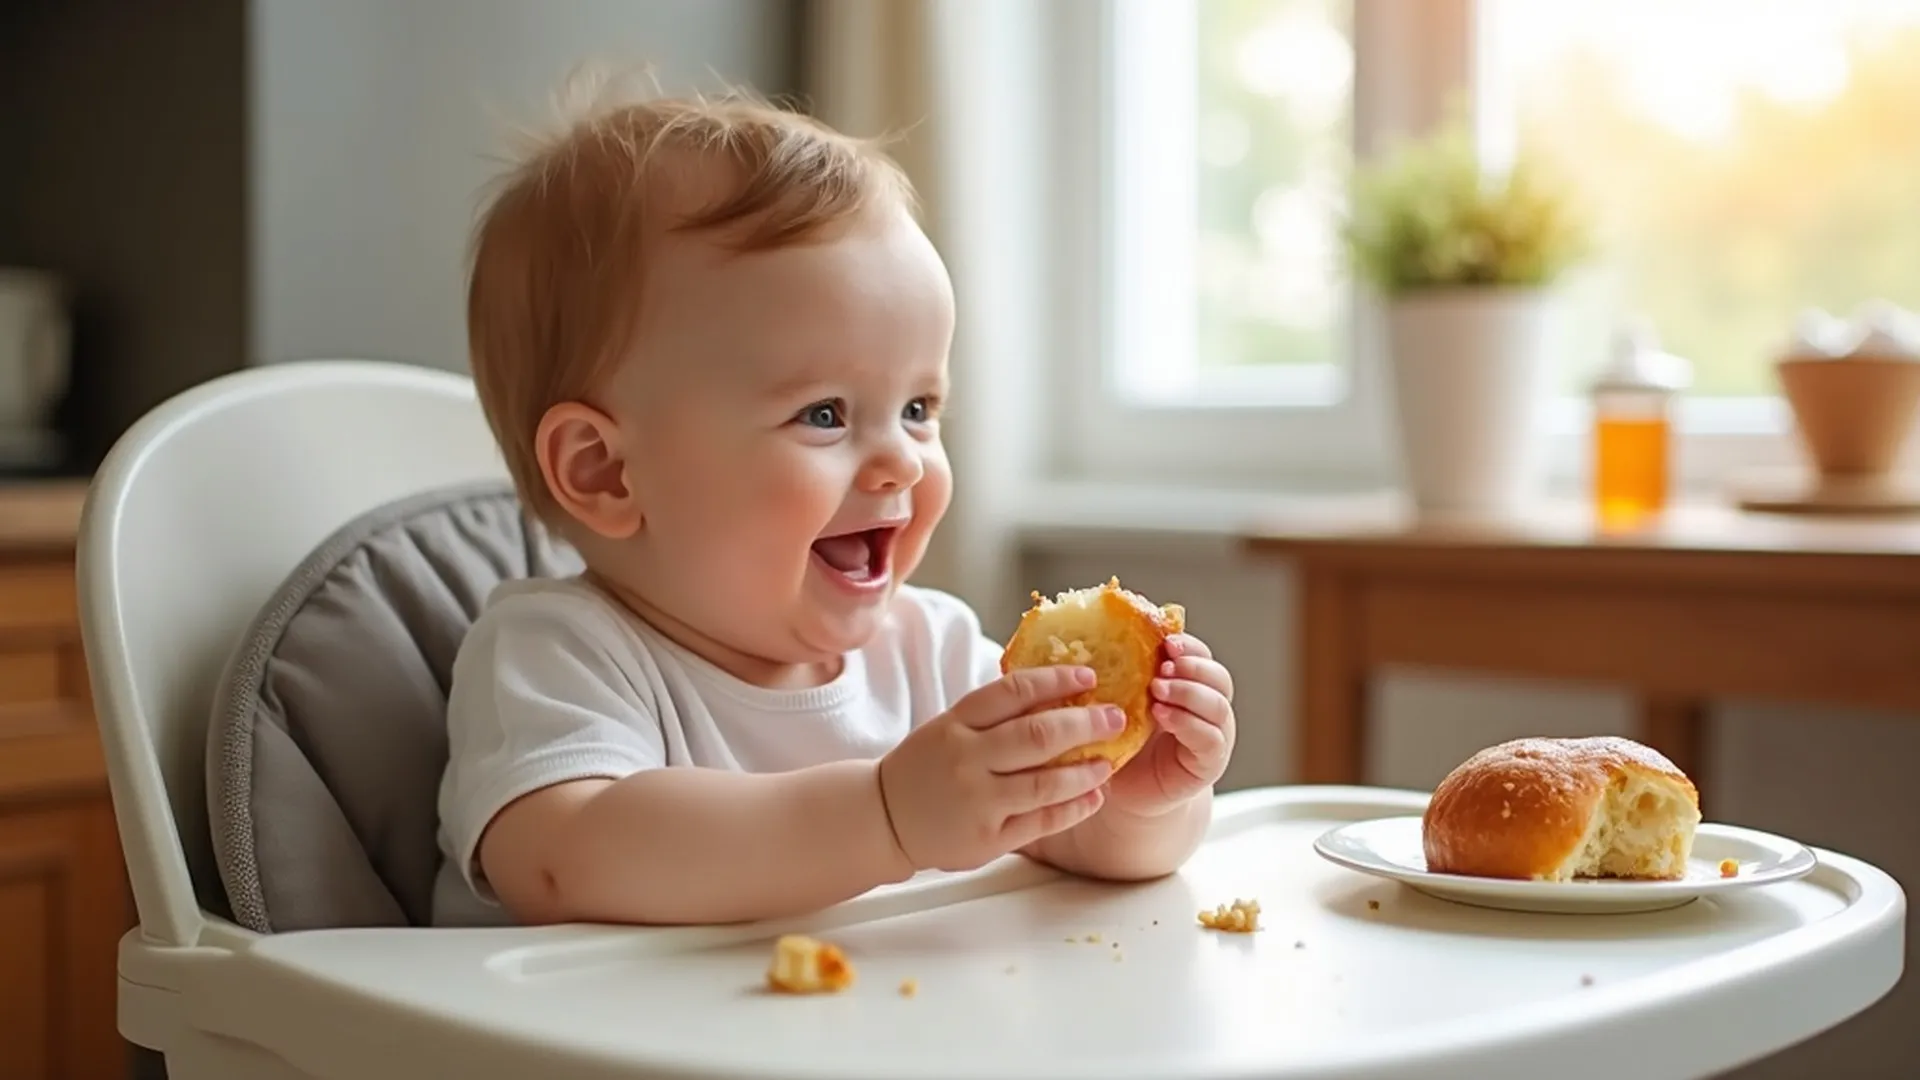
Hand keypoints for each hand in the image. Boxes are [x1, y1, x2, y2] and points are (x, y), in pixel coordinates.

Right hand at [878, 665, 1120, 871]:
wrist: (885, 817)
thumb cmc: (928, 765)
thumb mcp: (950, 726)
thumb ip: (996, 713)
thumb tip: (1061, 691)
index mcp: (956, 723)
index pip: (1013, 691)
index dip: (1056, 680)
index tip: (1089, 676)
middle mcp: (966, 759)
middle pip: (1037, 735)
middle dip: (1085, 723)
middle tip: (1115, 717)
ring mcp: (977, 801)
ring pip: (1045, 782)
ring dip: (1086, 770)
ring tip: (1109, 761)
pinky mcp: (987, 838)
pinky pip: (1041, 822)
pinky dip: (1074, 808)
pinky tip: (1094, 797)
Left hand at [1105, 634, 1235, 817]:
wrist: (1127, 793)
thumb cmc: (1123, 744)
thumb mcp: (1124, 701)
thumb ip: (1126, 675)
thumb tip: (1100, 637)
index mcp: (1191, 686)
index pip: (1202, 657)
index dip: (1189, 646)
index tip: (1166, 642)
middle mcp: (1209, 709)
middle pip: (1218, 677)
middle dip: (1192, 667)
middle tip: (1162, 667)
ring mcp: (1214, 736)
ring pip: (1218, 706)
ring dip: (1188, 692)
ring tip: (1157, 690)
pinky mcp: (1209, 763)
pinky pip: (1210, 739)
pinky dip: (1188, 723)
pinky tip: (1163, 716)